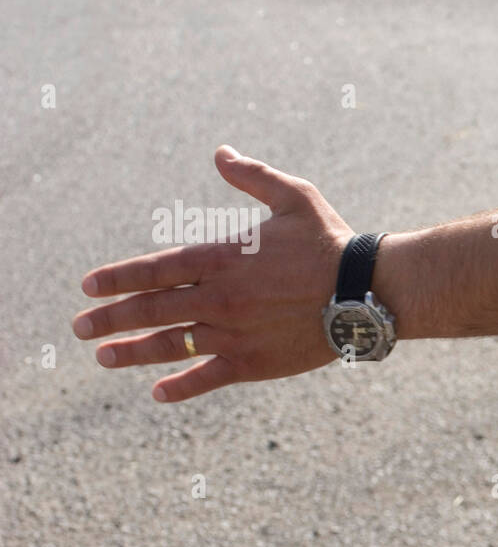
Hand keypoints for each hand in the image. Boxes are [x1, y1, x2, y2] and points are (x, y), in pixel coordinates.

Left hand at [73, 147, 352, 401]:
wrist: (367, 290)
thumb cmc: (332, 242)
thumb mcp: (294, 197)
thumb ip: (252, 177)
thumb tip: (220, 154)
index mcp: (223, 258)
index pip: (155, 270)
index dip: (118, 278)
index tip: (88, 286)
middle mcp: (220, 298)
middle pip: (151, 310)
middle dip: (110, 319)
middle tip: (80, 327)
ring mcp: (235, 334)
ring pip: (170, 346)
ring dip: (131, 353)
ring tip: (104, 358)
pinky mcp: (255, 363)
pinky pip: (208, 377)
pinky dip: (181, 386)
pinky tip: (157, 392)